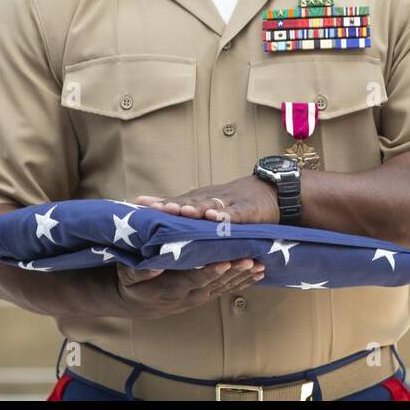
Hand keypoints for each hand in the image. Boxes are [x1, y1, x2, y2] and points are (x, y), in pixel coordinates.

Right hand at [113, 258, 264, 318]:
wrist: (134, 303)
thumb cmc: (130, 283)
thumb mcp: (127, 275)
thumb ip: (140, 271)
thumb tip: (154, 265)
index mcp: (170, 288)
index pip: (193, 279)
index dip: (209, 272)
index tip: (224, 262)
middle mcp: (187, 296)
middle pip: (214, 284)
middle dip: (233, 272)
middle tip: (251, 260)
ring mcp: (197, 298)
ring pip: (223, 287)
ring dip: (242, 277)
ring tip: (261, 266)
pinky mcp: (202, 296)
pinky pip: (224, 290)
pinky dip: (241, 282)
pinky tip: (256, 274)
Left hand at [134, 175, 279, 224]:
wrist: (273, 192)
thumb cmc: (236, 202)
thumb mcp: (211, 206)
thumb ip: (189, 214)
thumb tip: (160, 217)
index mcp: (200, 200)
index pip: (175, 201)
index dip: (158, 203)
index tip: (137, 204)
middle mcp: (211, 199)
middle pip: (188, 201)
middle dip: (170, 205)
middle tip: (153, 209)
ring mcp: (229, 203)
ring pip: (209, 205)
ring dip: (195, 208)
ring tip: (181, 211)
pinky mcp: (247, 210)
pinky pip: (235, 213)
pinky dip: (225, 215)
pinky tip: (215, 217)